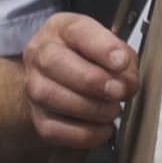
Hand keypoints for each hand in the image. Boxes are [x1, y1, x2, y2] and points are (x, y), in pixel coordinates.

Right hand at [22, 13, 138, 152]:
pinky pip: (52, 129)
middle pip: (55, 62)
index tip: (121, 62)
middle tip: (118, 91)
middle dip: (92, 80)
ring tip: (113, 110)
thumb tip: (128, 83)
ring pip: (50, 96)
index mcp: (62, 28)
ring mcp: (34, 86)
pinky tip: (103, 129)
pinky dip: (82, 134)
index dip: (102, 47)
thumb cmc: (91, 56)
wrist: (60, 75)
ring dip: (89, 108)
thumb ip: (124, 59)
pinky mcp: (36, 116)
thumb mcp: (113, 46)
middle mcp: (41, 54)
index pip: (77, 31)